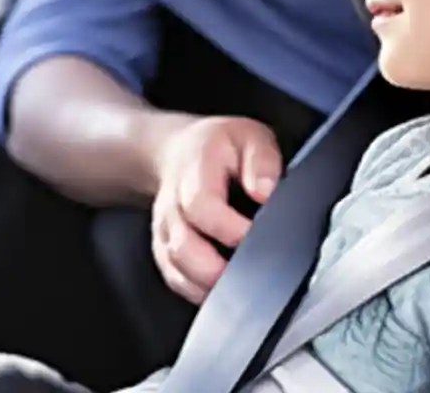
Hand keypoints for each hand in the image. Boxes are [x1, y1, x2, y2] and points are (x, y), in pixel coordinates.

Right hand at [150, 116, 281, 304]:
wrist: (181, 152)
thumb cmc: (221, 148)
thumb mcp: (250, 137)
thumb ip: (262, 161)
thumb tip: (265, 192)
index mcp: (194, 169)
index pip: (200, 204)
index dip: (228, 227)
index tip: (256, 236)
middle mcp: (172, 202)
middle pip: (182, 245)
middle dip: (216, 268)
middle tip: (251, 273)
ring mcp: (165, 228)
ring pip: (175, 267)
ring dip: (207, 285)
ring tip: (240, 287)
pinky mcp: (164, 248)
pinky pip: (174, 278)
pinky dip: (197, 291)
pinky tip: (222, 292)